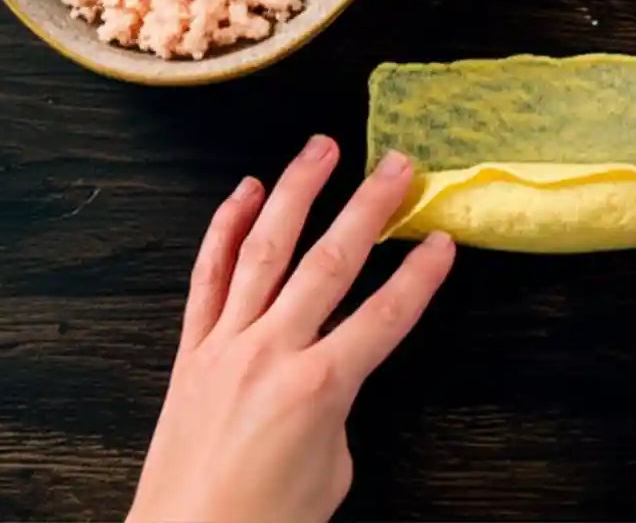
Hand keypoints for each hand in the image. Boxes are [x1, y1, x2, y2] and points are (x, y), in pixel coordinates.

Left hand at [128, 137, 454, 522]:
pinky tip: (245, 193)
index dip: (421, 276)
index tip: (442, 242)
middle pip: (332, 263)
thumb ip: (339, 402)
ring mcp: (227, 344)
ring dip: (298, 192)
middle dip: (371, 208)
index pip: (385, 315)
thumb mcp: (331, 466)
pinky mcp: (193, 349)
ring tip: (322, 149)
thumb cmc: (262, 522)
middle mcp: (272, 352)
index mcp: (319, 387)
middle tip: (398, 166)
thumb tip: (336, 366)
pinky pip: (208, 276)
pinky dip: (225, 228)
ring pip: (266, 249)